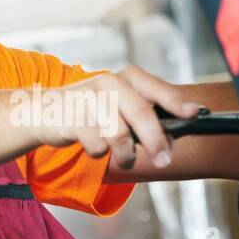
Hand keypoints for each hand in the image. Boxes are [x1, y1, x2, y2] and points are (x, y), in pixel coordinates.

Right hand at [29, 66, 200, 169]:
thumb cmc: (90, 112)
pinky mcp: (73, 116)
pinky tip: (93, 145)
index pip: (157, 89)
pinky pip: (98, 145)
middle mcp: (110, 83)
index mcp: (127, 78)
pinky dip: (99, 153)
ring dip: (125, 154)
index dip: (177, 102)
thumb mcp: (119, 106)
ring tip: (123, 157)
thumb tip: (172, 140)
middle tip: (164, 160)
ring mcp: (90, 97)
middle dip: (156, 141)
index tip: (194, 114)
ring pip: (120, 135)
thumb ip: (146, 118)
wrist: (44, 112)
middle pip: (142, 114)